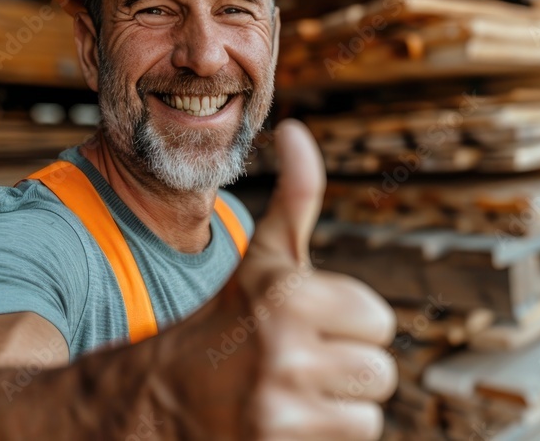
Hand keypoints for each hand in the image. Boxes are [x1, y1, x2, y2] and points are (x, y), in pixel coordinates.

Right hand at [153, 119, 397, 439]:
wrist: (160, 395)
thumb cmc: (228, 319)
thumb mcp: (263, 258)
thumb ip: (296, 196)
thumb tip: (297, 129)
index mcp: (288, 294)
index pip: (379, 320)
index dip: (350, 323)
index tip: (311, 324)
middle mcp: (283, 350)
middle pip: (380, 371)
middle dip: (348, 367)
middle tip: (305, 362)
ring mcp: (279, 408)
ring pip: (368, 415)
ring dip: (340, 407)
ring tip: (298, 393)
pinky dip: (326, 436)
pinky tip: (291, 422)